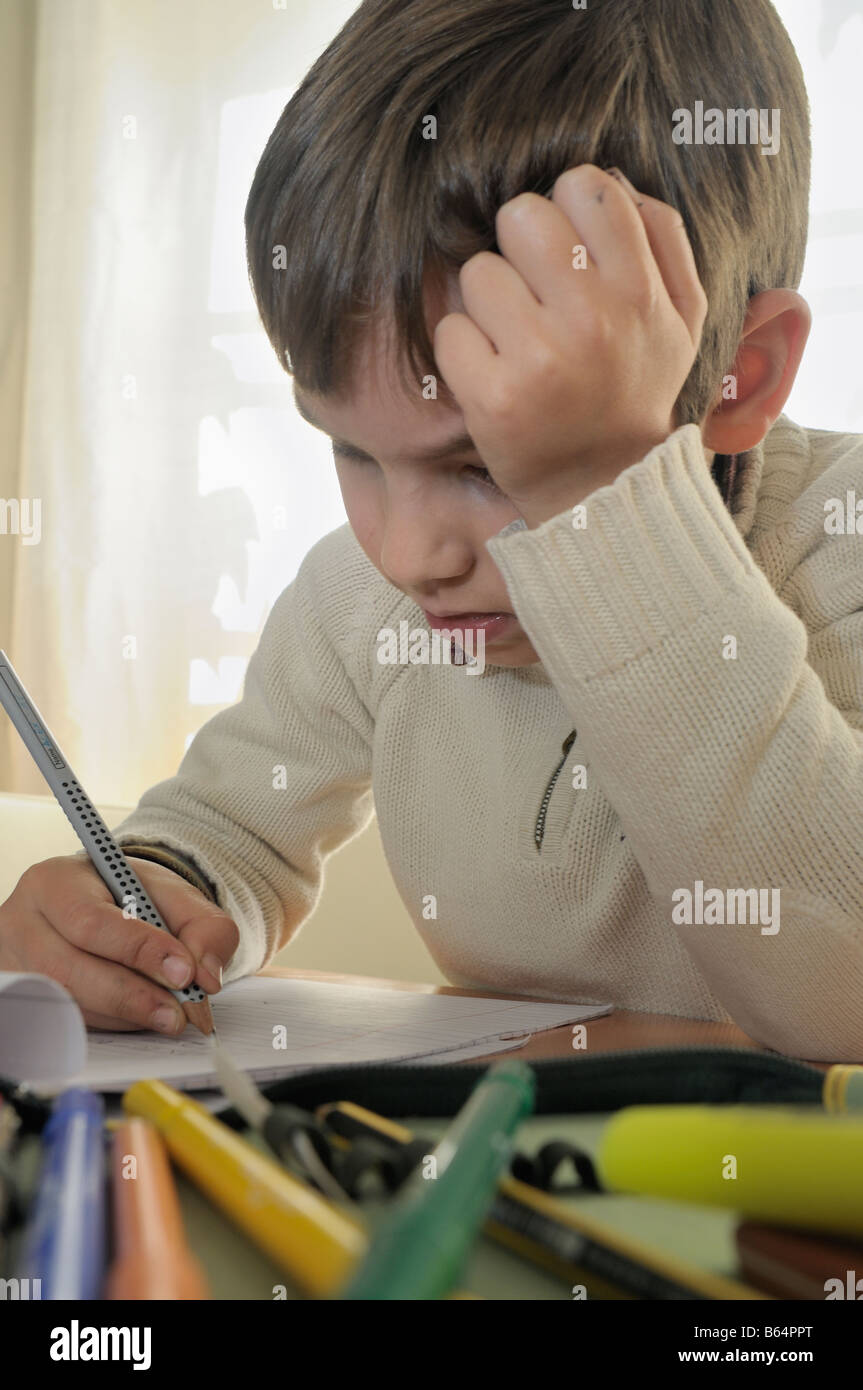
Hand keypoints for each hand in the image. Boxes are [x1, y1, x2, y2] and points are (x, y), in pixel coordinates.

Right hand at [0, 854, 238, 1031]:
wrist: (101, 904)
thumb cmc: (130, 897)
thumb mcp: (172, 894)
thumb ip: (203, 925)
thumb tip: (205, 976)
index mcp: (55, 882)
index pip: (90, 921)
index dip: (139, 950)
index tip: (183, 972)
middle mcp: (23, 922)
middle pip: (70, 970)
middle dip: (132, 996)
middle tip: (179, 1013)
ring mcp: (16, 965)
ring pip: (68, 1003)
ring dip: (124, 1016)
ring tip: (168, 1016)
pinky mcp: (23, 998)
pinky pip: (66, 1022)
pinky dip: (110, 1024)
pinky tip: (138, 1016)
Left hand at [433, 165, 707, 526]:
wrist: (605, 494)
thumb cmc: (634, 392)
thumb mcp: (680, 321)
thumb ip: (662, 240)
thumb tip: (611, 178)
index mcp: (641, 292)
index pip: (586, 188)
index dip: (566, 212)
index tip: (567, 256)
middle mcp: (593, 321)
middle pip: (520, 216)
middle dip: (517, 249)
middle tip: (531, 295)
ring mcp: (540, 360)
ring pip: (477, 271)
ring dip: (486, 302)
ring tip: (514, 341)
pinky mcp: (492, 399)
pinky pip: (450, 330)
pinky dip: (462, 351)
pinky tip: (492, 375)